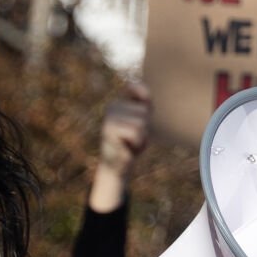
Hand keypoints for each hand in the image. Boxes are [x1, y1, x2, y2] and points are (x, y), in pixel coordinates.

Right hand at [88, 82, 152, 212]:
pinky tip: (128, 148)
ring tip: (131, 143)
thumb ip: (147, 106)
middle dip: (145, 128)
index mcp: (118, 102)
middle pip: (144, 112)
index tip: (140, 121)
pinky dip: (138, 144)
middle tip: (133, 138)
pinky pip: (137, 133)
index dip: (146, 106)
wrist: (117, 168)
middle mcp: (111, 106)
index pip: (139, 89)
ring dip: (142, 137)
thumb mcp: (143, 122)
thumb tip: (147, 100)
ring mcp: (109, 117)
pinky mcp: (110, 129)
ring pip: (141, 123)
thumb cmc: (132, 144)